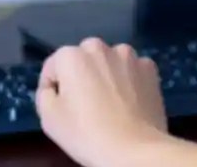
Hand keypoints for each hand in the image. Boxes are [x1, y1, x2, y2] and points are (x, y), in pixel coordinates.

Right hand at [36, 38, 168, 166]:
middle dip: (81, 75)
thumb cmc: (85, 133)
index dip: (53, 86)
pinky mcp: (150, 67)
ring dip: (106, 74)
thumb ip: (46, 93)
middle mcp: (101, 47)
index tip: (60, 105)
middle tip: (84, 103)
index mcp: (71, 56)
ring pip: (110, 61)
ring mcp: (129, 56)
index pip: (54, 66)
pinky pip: (133, 70)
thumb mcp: (48, 117)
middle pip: (83, 58)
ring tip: (109, 102)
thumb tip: (55, 87)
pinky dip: (129, 80)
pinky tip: (129, 101)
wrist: (133, 148)